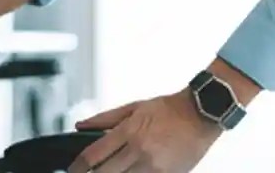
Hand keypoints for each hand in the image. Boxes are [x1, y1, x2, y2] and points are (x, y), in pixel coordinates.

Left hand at [68, 89, 220, 172]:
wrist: (201, 114)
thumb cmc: (169, 109)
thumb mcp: (134, 107)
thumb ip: (104, 118)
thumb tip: (80, 125)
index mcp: (129, 131)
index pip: (93, 155)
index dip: (78, 166)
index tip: (73, 170)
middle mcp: (139, 151)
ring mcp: (154, 167)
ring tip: (110, 171)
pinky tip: (131, 172)